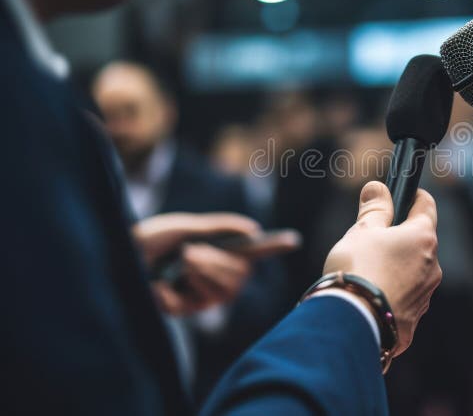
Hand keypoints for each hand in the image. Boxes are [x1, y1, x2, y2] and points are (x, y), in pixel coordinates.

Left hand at [133, 212, 296, 314]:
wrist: (115, 258)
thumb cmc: (149, 240)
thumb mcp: (185, 226)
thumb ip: (220, 227)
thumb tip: (254, 228)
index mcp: (218, 251)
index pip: (252, 253)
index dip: (273, 247)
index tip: (292, 239)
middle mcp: (214, 275)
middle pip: (240, 277)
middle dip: (218, 264)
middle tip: (191, 253)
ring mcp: (201, 294)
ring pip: (224, 291)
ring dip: (201, 273)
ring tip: (179, 262)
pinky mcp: (183, 310)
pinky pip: (194, 304)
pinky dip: (174, 291)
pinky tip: (158, 285)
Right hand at [322, 181, 440, 355]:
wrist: (353, 323)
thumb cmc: (358, 269)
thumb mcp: (362, 231)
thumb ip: (374, 208)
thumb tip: (378, 188)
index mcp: (423, 237)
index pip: (426, 205)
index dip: (414, 196)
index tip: (403, 194)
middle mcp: (432, 266)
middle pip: (419, 241)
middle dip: (400, 235)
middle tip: (372, 237)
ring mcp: (425, 295)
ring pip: (413, 270)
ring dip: (397, 265)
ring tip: (367, 271)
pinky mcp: (414, 320)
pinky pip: (405, 298)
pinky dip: (392, 292)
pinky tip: (370, 294)